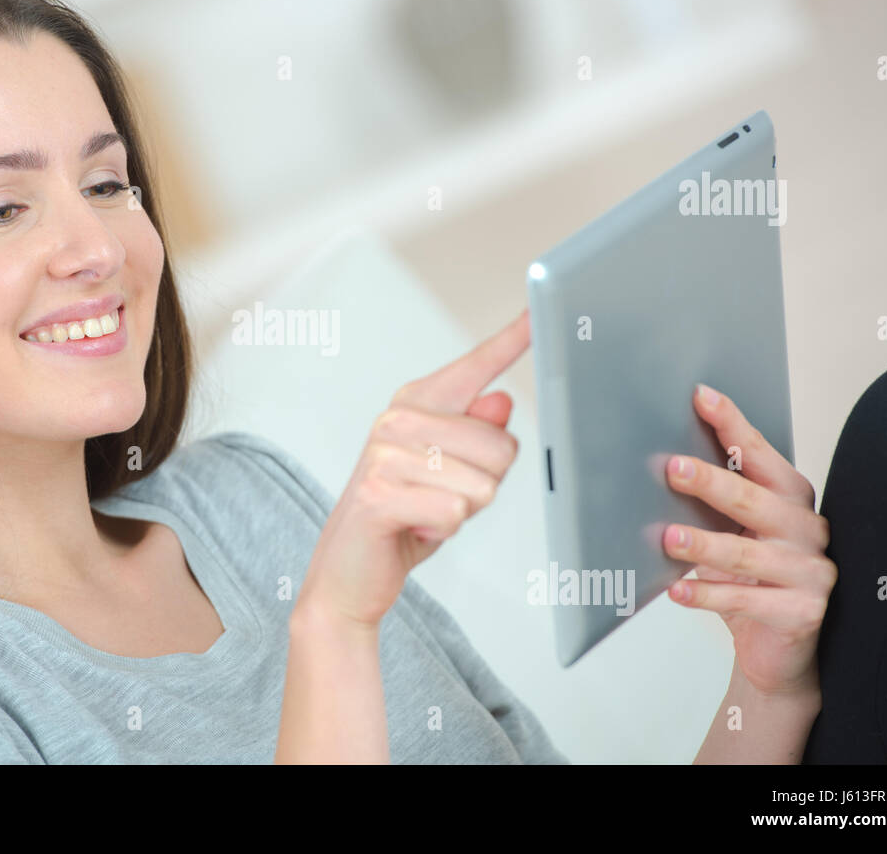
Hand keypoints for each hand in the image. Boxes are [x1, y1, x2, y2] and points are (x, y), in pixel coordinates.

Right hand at [295, 309, 530, 630]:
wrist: (347, 575)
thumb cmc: (402, 520)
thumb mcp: (451, 474)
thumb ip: (477, 436)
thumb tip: (501, 403)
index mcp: (416, 403)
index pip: (476, 365)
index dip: (512, 338)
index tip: (539, 311)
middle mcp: (397, 418)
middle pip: (500, 446)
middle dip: (484, 486)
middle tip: (442, 497)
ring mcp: (385, 453)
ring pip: (482, 485)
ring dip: (462, 512)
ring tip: (425, 512)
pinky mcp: (379, 492)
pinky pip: (457, 511)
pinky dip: (444, 531)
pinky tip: (414, 528)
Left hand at [662, 384, 837, 697]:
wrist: (778, 649)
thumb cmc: (752, 578)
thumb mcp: (735, 533)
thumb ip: (714, 504)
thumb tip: (658, 469)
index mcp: (791, 499)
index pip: (760, 454)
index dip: (732, 424)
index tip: (702, 397)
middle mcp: (806, 530)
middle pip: (754, 500)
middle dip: (712, 481)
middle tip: (672, 468)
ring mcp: (809, 572)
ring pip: (747, 552)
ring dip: (703, 543)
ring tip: (667, 537)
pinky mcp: (801, 612)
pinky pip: (747, 599)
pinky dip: (708, 594)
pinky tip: (678, 589)